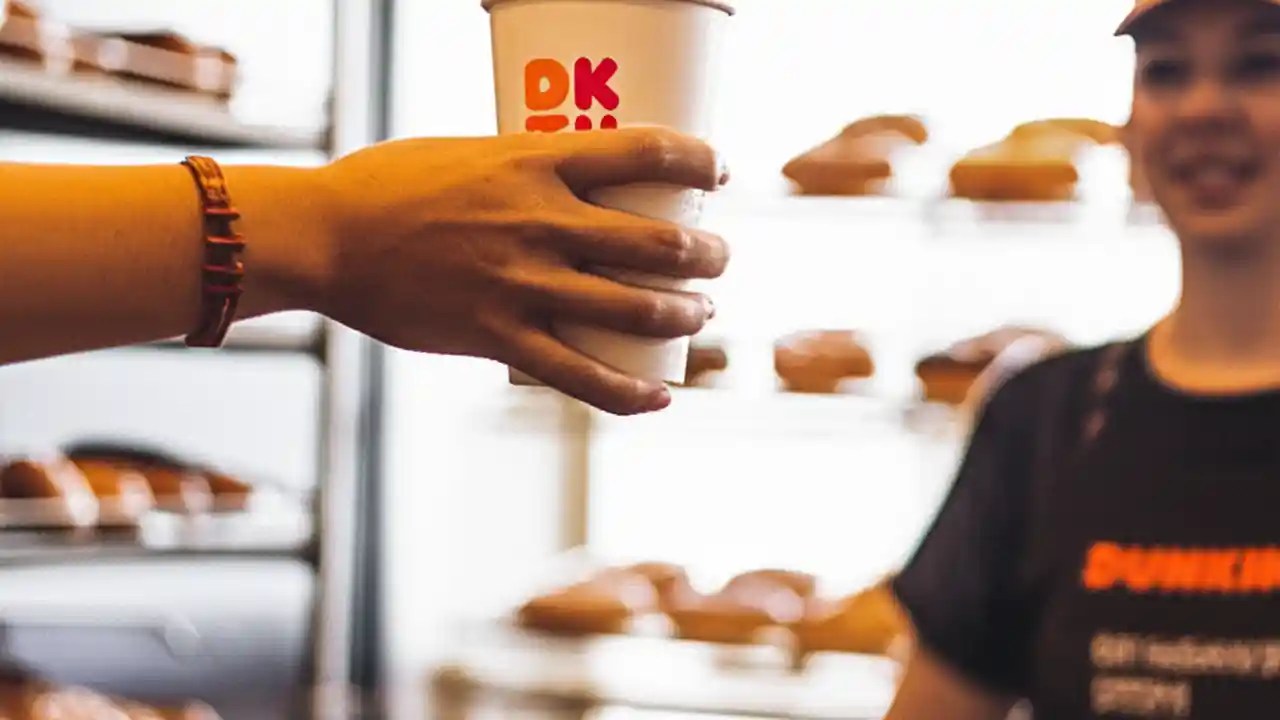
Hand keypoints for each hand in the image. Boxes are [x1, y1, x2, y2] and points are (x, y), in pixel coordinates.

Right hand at [313, 127, 730, 414]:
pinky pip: (581, 375)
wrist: (325, 236)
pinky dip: (630, 392)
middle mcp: (543, 221)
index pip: (647, 150)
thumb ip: (525, 167)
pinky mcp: (498, 336)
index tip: (719, 170)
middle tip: (717, 258)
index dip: (699, 159)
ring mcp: (524, 283)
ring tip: (699, 313)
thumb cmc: (389, 184)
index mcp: (537, 161)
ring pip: (636, 308)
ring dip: (686, 314)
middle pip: (659, 242)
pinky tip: (659, 396)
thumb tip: (570, 179)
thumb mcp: (469, 152)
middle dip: (708, 254)